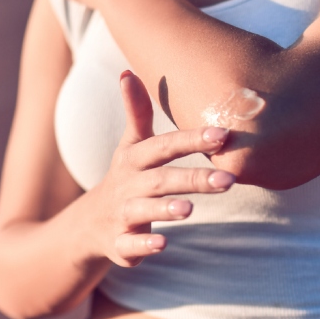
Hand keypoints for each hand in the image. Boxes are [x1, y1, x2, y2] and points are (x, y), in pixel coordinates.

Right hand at [86, 71, 233, 266]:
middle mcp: (128, 185)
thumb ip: (136, 112)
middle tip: (229, 181)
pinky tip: (163, 243)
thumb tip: (128, 71)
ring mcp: (122, 215)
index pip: (164, 146)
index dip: (191, 140)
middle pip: (161, 179)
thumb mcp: (130, 145)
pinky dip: (144, 246)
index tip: (223, 135)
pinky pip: (130, 247)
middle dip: (194, 179)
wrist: (89, 225)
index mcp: (134, 159)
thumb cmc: (125, 177)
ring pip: (144, 210)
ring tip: (190, 208)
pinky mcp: (119, 245)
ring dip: (166, 208)